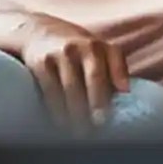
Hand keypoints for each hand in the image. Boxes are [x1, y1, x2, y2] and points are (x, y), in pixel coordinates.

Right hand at [20, 14, 129, 131]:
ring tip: (80, 132)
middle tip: (99, 125)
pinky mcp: (41, 63)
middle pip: (94, 77)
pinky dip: (56, 108)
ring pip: (72, 87)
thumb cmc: (75, 49)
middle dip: (98, 102)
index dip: (120, 77)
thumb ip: (113, 68)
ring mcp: (62, 54)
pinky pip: (51, 90)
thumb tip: (125, 93)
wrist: (37, 31)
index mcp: (101, 46)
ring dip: (77, 112)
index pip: (116, 60)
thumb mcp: (97, 50)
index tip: (124, 95)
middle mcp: (84, 46)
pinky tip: (60, 122)